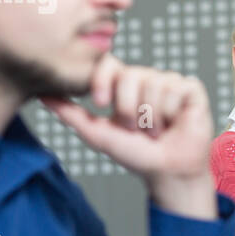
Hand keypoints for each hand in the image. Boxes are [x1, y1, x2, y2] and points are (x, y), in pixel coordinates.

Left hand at [42, 55, 216, 219]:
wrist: (167, 171)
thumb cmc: (135, 155)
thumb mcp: (96, 134)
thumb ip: (70, 113)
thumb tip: (43, 95)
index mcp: (124, 84)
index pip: (108, 63)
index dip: (102, 81)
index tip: (101, 104)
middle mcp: (147, 79)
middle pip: (131, 75)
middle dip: (129, 109)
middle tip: (137, 128)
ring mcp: (170, 82)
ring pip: (154, 84)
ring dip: (152, 117)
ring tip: (157, 129)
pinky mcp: (191, 89)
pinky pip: (176, 89)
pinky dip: (171, 113)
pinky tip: (175, 123)